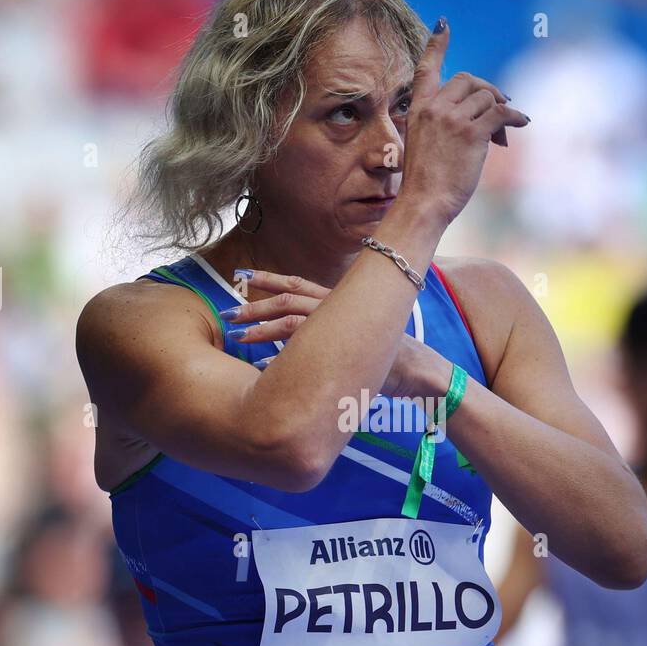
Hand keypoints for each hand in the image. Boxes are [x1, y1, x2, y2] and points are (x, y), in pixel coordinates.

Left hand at [220, 269, 445, 398]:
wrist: (418, 370)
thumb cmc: (384, 357)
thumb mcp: (352, 335)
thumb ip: (327, 331)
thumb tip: (295, 340)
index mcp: (336, 301)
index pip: (297, 283)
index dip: (269, 278)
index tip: (243, 275)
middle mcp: (336, 310)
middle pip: (287, 299)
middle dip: (254, 304)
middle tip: (228, 311)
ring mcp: (340, 329)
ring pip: (291, 322)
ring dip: (260, 330)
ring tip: (238, 337)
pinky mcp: (343, 352)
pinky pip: (303, 354)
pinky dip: (279, 361)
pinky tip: (260, 366)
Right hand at [397, 18, 529, 227]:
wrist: (422, 205)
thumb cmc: (425, 185)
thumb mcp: (424, 147)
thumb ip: (444, 126)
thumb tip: (486, 119)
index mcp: (418, 110)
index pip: (426, 69)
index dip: (436, 46)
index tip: (443, 25)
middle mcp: (434, 109)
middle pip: (468, 80)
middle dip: (487, 91)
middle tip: (497, 109)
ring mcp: (452, 120)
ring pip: (487, 98)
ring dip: (499, 113)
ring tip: (499, 139)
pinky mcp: (471, 134)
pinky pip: (501, 114)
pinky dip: (515, 117)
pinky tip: (522, 123)